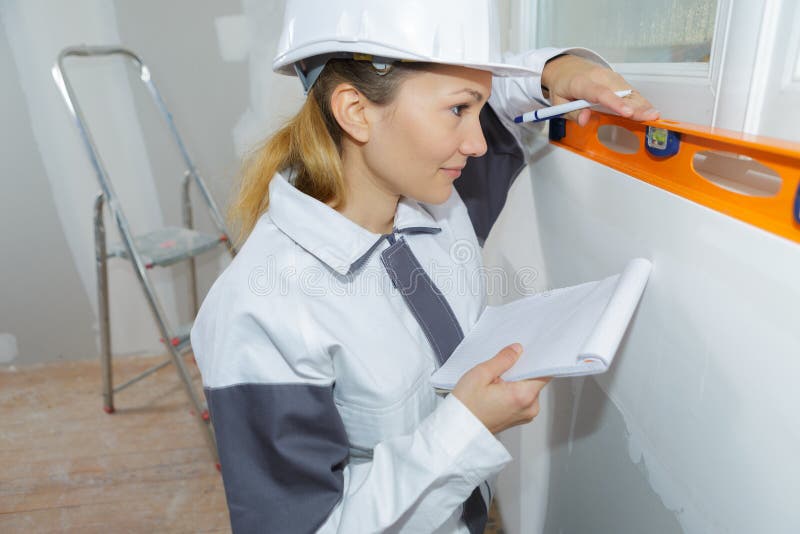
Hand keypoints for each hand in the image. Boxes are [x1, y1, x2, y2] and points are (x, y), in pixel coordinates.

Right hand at [452, 343, 549, 433]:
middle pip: (535, 379)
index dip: (537, 360)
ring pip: (528, 388)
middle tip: (500, 368)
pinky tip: (495, 390)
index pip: (544, 372)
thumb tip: (516, 350)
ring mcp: (525, 415)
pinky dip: (512, 390)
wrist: (457, 431)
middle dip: (520, 370)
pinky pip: (522, 398)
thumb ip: (503, 360)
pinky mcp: (519, 418)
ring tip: (494, 382)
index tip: (528, 352)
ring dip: (515, 381)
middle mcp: (529, 408)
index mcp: (523, 396)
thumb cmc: (465, 407)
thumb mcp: (481, 374)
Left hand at [541, 54, 659, 125]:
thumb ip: (571, 113)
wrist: (566, 66)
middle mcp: (599, 77)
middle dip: (636, 105)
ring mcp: (610, 77)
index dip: (615, 103)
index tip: (627, 112)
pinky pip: (630, 90)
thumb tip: (585, 120)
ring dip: (642, 103)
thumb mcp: (558, 102)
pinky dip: (640, 100)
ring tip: (654, 115)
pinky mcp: (617, 80)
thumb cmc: (563, 85)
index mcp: (581, 83)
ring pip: (628, 90)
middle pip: (620, 92)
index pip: (600, 93)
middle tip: (651, 117)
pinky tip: (648, 110)